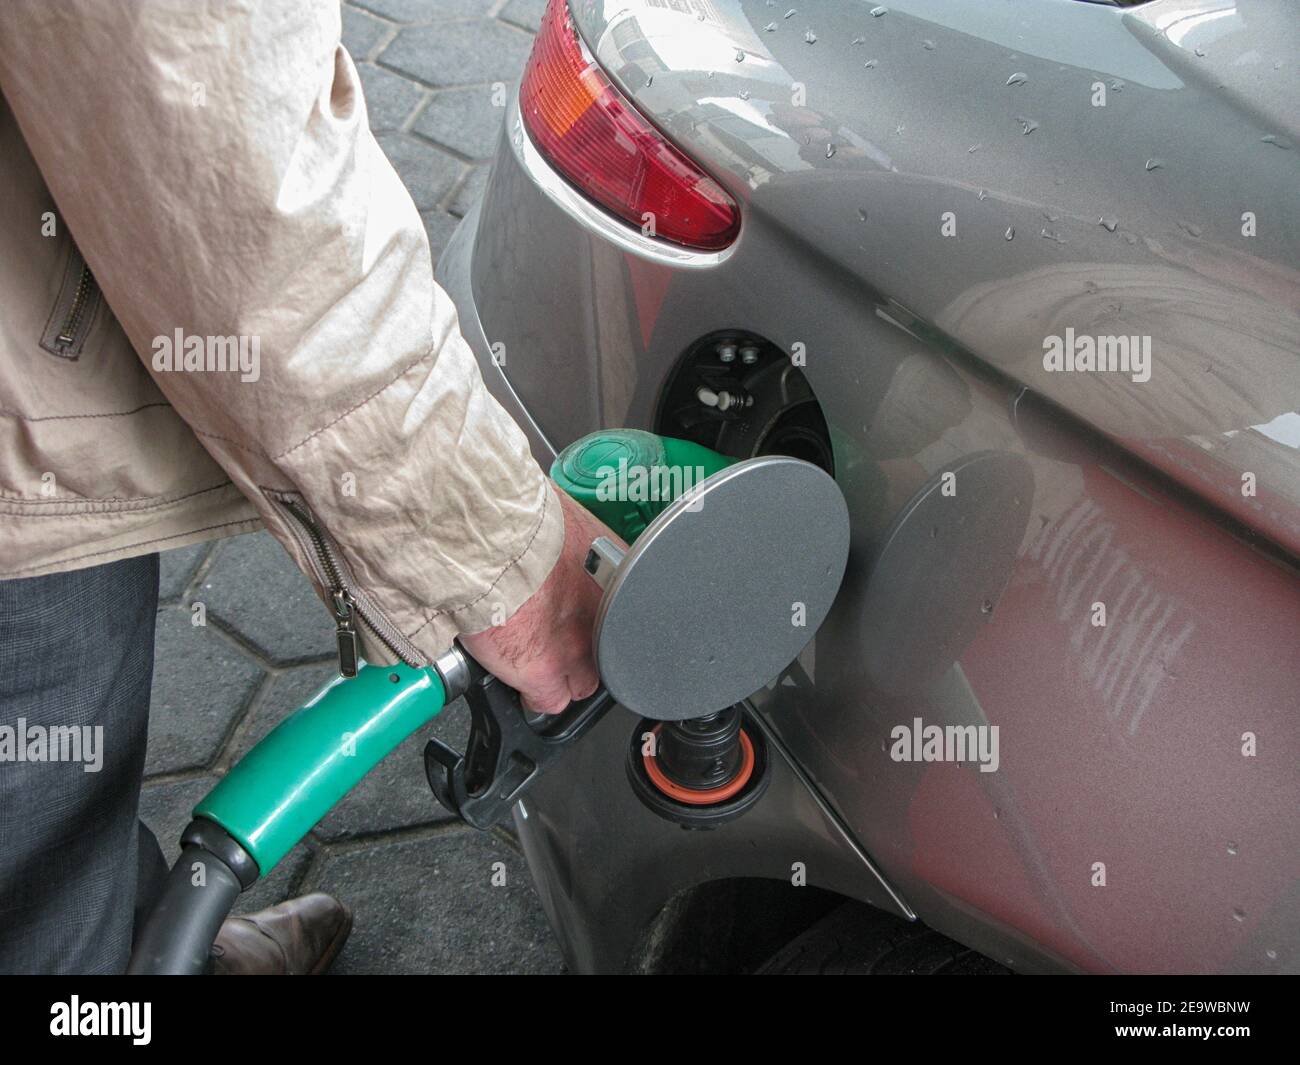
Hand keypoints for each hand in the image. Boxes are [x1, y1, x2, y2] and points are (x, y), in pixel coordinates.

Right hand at [460, 484, 623, 713]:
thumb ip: (570, 546)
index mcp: (617, 573)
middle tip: (552, 637)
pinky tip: (522, 684)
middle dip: (581, 649)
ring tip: (534, 659)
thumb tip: (559, 548)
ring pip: (580, 683)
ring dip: (561, 675)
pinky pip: (548, 702)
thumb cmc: (515, 517)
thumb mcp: (561, 522)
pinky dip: (534, 696)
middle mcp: (605, 613)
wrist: (485, 536)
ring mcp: (577, 646)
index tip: (575, 614)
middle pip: (603, 652)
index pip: (619, 612)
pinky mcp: (542, 671)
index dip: (592, 618)